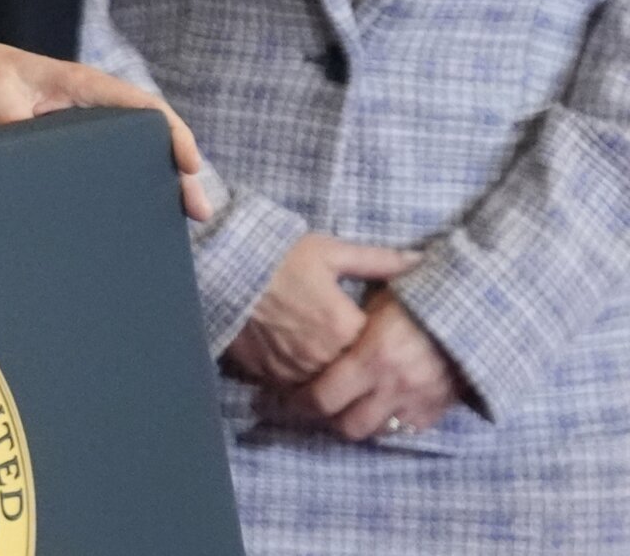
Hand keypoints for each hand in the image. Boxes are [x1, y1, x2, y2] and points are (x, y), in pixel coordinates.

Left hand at [0, 40, 208, 221]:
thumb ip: (11, 122)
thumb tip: (29, 162)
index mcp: (83, 86)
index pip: (144, 107)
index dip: (173, 134)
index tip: (191, 166)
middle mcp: (89, 109)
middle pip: (145, 140)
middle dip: (175, 173)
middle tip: (196, 213)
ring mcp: (78, 132)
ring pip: (126, 161)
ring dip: (149, 189)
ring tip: (172, 230)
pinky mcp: (61, 153)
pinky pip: (99, 173)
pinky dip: (117, 196)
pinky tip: (123, 227)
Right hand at [224, 234, 419, 388]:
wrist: (224, 266)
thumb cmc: (281, 256)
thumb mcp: (331, 252)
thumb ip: (378, 261)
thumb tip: (419, 260)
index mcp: (344, 328)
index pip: (378, 354)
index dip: (384, 350)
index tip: (389, 346)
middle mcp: (323, 356)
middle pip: (355, 380)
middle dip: (361, 376)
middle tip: (368, 372)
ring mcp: (294, 369)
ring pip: (326, 392)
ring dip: (333, 386)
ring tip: (339, 379)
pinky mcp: (268, 374)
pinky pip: (296, 391)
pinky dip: (304, 387)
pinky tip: (307, 375)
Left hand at [274, 288, 464, 440]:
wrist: (478, 311)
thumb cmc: (421, 296)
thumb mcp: (383, 291)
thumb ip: (347, 305)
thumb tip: (310, 283)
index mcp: (372, 356)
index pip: (323, 397)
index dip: (300, 402)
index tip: (286, 396)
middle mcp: (393, 386)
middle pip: (347, 425)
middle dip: (327, 419)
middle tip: (313, 407)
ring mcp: (418, 401)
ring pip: (376, 432)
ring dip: (358, 422)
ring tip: (344, 407)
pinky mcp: (438, 410)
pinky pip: (406, 432)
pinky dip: (390, 424)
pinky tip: (377, 407)